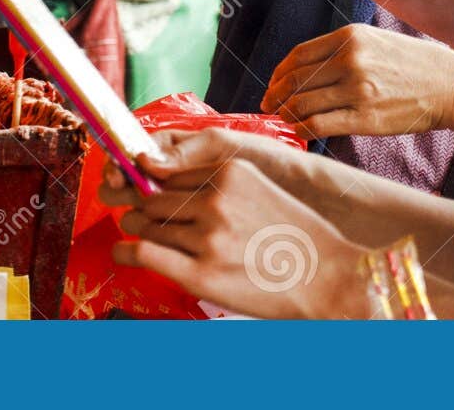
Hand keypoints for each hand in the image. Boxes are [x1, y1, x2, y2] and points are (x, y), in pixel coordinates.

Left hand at [99, 130, 368, 318]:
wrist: (329, 280)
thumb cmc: (297, 238)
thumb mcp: (261, 191)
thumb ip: (219, 186)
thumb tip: (171, 186)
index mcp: (230, 173)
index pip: (170, 172)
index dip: (150, 182)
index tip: (142, 188)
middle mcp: (215, 200)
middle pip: (153, 197)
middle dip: (140, 207)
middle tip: (135, 215)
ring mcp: (207, 237)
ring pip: (146, 224)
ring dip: (136, 229)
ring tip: (135, 234)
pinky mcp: (200, 274)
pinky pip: (144, 253)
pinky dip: (126, 251)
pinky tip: (123, 252)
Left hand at [262, 24, 453, 140]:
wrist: (451, 85)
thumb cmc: (413, 65)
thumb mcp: (375, 41)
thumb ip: (341, 50)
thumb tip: (305, 70)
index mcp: (349, 37)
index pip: (298, 56)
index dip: (279, 74)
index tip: (273, 85)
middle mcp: (350, 59)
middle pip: (296, 80)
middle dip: (276, 96)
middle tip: (269, 107)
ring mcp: (357, 89)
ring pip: (303, 103)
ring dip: (287, 115)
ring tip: (284, 121)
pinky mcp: (365, 117)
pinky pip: (319, 124)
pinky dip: (302, 130)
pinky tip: (300, 134)